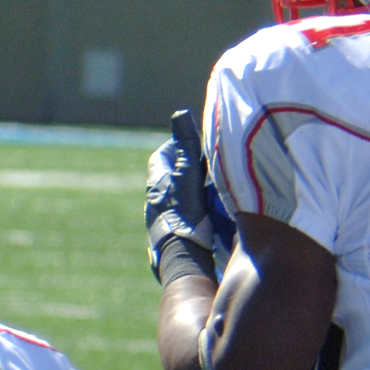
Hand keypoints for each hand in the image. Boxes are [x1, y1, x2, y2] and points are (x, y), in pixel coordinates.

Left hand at [144, 107, 235, 285]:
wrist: (181, 256)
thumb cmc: (184, 212)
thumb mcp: (187, 173)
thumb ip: (186, 145)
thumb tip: (181, 113)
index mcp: (157, 184)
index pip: (163, 156)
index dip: (179, 146)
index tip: (196, 142)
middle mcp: (155, 201)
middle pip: (171, 177)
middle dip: (188, 168)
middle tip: (209, 164)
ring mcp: (162, 219)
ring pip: (178, 197)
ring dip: (194, 190)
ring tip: (214, 187)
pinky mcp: (173, 235)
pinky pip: (185, 215)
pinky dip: (196, 209)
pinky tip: (211, 214)